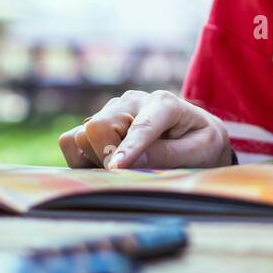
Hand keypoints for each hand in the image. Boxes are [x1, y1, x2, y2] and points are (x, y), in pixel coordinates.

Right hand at [57, 90, 231, 168]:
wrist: (196, 132)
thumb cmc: (201, 142)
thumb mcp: (199, 151)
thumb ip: (168, 155)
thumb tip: (130, 162)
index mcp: (165, 104)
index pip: (141, 127)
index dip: (127, 148)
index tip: (115, 168)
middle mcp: (134, 100)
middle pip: (99, 127)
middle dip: (106, 155)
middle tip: (126, 172)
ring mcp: (114, 109)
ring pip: (81, 135)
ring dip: (95, 157)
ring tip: (122, 165)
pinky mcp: (99, 121)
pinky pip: (71, 141)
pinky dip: (81, 157)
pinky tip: (105, 163)